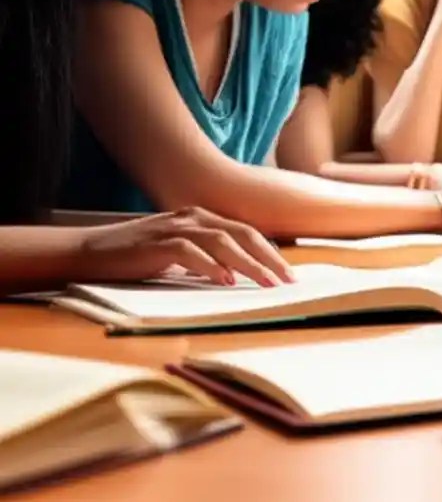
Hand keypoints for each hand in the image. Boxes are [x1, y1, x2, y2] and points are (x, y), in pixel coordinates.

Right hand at [78, 208, 292, 286]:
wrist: (91, 251)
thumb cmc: (138, 256)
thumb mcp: (180, 253)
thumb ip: (208, 257)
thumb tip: (238, 275)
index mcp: (201, 218)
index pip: (246, 233)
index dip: (270, 252)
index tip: (289, 274)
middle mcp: (192, 218)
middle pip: (241, 234)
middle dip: (268, 258)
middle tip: (288, 281)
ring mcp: (174, 228)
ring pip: (222, 242)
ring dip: (247, 264)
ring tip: (265, 283)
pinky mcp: (155, 244)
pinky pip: (189, 252)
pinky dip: (210, 266)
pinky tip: (225, 281)